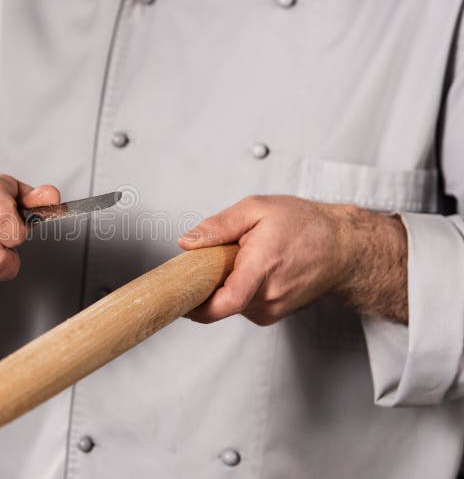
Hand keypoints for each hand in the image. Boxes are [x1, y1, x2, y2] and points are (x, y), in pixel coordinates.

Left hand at [178, 195, 407, 325]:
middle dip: (206, 283)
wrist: (344, 247)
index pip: (227, 301)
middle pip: (219, 301)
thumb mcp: (258, 209)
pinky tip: (250, 269)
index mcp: (263, 267)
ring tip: (241, 258)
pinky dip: (236, 289)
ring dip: (223, 284)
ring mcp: (271, 309)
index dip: (197, 306)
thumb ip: (219, 226)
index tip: (179, 296)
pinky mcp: (272, 314)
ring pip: (229, 303)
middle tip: (210, 258)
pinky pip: (241, 304)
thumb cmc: (305, 225)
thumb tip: (187, 241)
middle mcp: (268, 295)